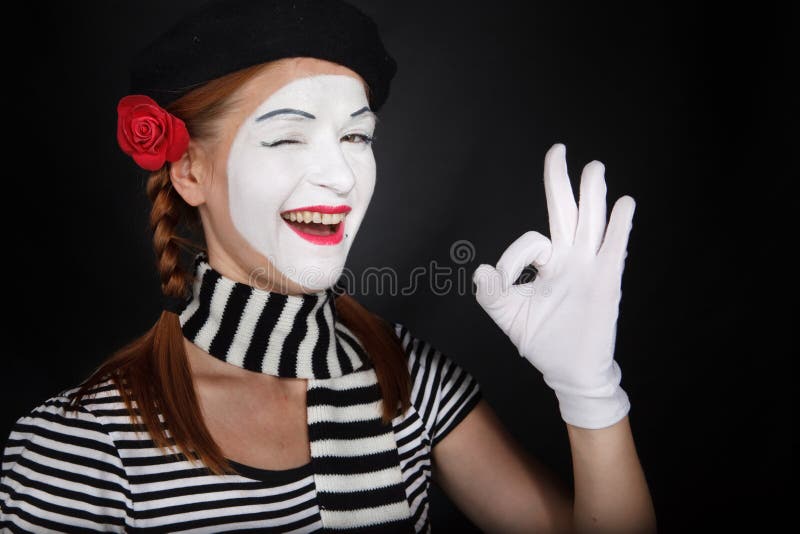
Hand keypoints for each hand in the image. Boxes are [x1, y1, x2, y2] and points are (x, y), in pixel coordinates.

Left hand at [473, 143, 634, 428]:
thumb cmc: (540, 340)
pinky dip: (618, 227)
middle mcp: (568, 258)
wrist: (568, 369)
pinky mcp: (605, 281)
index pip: (530, 242)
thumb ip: (491, 294)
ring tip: (594, 167)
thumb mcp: (508, 316)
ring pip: (590, 222)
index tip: (501, 282)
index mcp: (546, 263)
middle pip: (564, 211)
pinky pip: (612, 248)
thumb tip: (479, 270)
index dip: (511, 259)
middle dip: (560, 181)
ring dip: (592, 194)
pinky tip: (624, 204)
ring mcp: (588, 267)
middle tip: (557, 149)